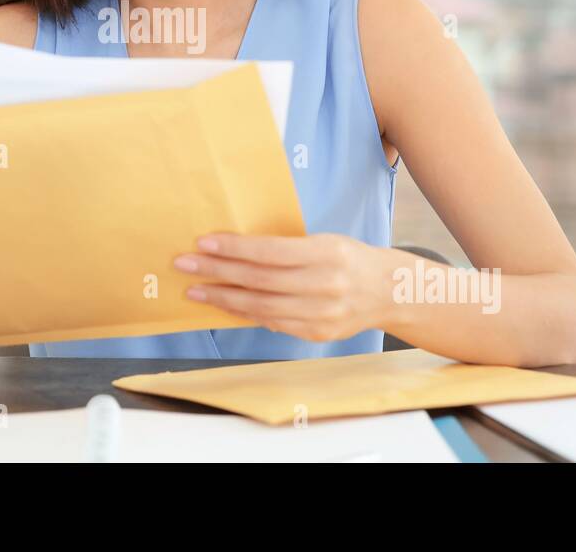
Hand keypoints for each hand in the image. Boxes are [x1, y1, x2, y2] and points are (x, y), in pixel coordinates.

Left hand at [175, 232, 396, 342]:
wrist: (388, 291)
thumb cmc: (347, 258)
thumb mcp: (324, 241)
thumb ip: (286, 247)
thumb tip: (235, 248)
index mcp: (327, 253)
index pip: (270, 252)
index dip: (234, 248)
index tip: (203, 242)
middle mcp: (325, 285)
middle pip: (260, 280)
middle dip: (217, 272)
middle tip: (186, 264)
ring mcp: (322, 314)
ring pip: (261, 307)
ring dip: (223, 298)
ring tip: (196, 289)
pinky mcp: (317, 333)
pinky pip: (273, 323)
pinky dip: (245, 314)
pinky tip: (224, 305)